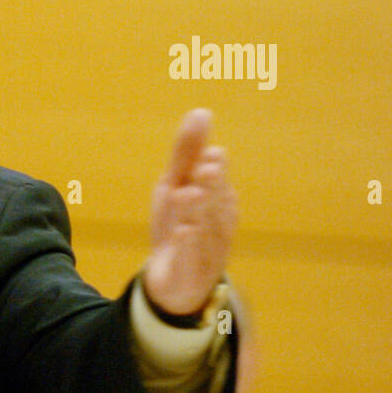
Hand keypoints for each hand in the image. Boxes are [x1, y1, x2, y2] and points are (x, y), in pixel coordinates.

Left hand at [144, 108, 237, 315]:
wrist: (174, 281)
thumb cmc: (180, 224)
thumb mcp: (176, 185)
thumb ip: (187, 152)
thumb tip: (201, 111)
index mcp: (217, 201)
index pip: (216, 181)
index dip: (213, 168)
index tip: (209, 153)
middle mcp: (217, 224)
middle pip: (214, 204)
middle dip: (211, 186)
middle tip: (204, 168)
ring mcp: (208, 251)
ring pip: (205, 230)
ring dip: (198, 212)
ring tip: (187, 194)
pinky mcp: (192, 274)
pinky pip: (192, 259)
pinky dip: (188, 246)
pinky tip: (182, 232)